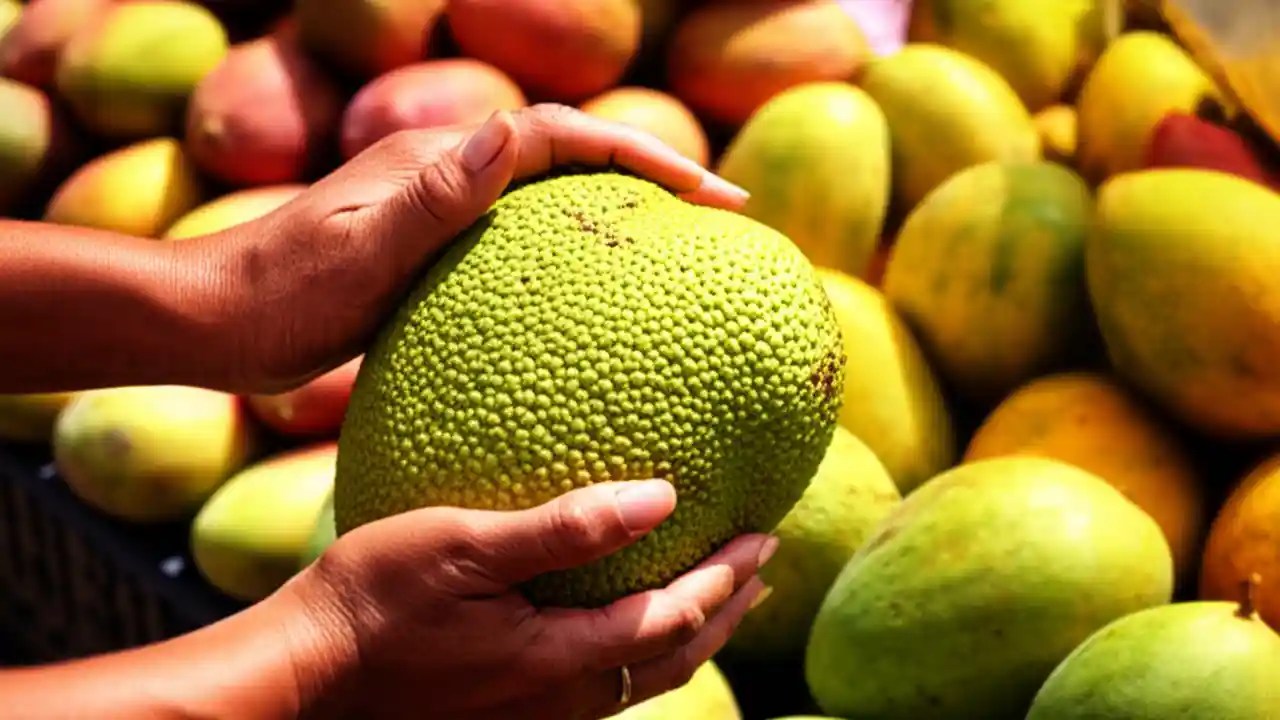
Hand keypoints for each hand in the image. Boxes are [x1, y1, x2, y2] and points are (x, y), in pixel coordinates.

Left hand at [203, 104, 749, 393]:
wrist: (216, 321)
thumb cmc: (281, 292)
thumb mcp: (359, 249)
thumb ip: (433, 194)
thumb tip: (510, 128)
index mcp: (441, 163)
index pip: (562, 138)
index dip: (642, 156)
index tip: (711, 193)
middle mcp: (450, 177)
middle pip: (571, 159)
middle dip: (651, 177)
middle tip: (721, 216)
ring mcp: (442, 215)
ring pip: (551, 202)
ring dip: (617, 215)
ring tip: (681, 256)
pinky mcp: (433, 256)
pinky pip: (522, 248)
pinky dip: (571, 261)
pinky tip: (595, 311)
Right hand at [275, 480, 773, 719]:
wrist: (303, 679)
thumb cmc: (372, 601)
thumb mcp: (464, 547)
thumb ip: (564, 528)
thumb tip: (661, 498)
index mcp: (558, 659)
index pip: (674, 618)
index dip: (725, 577)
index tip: (765, 535)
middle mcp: (558, 700)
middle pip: (673, 657)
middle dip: (726, 612)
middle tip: (764, 570)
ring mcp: (533, 714)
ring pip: (640, 677)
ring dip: (690, 634)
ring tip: (720, 600)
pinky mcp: (508, 712)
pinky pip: (601, 684)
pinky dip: (640, 648)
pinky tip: (627, 623)